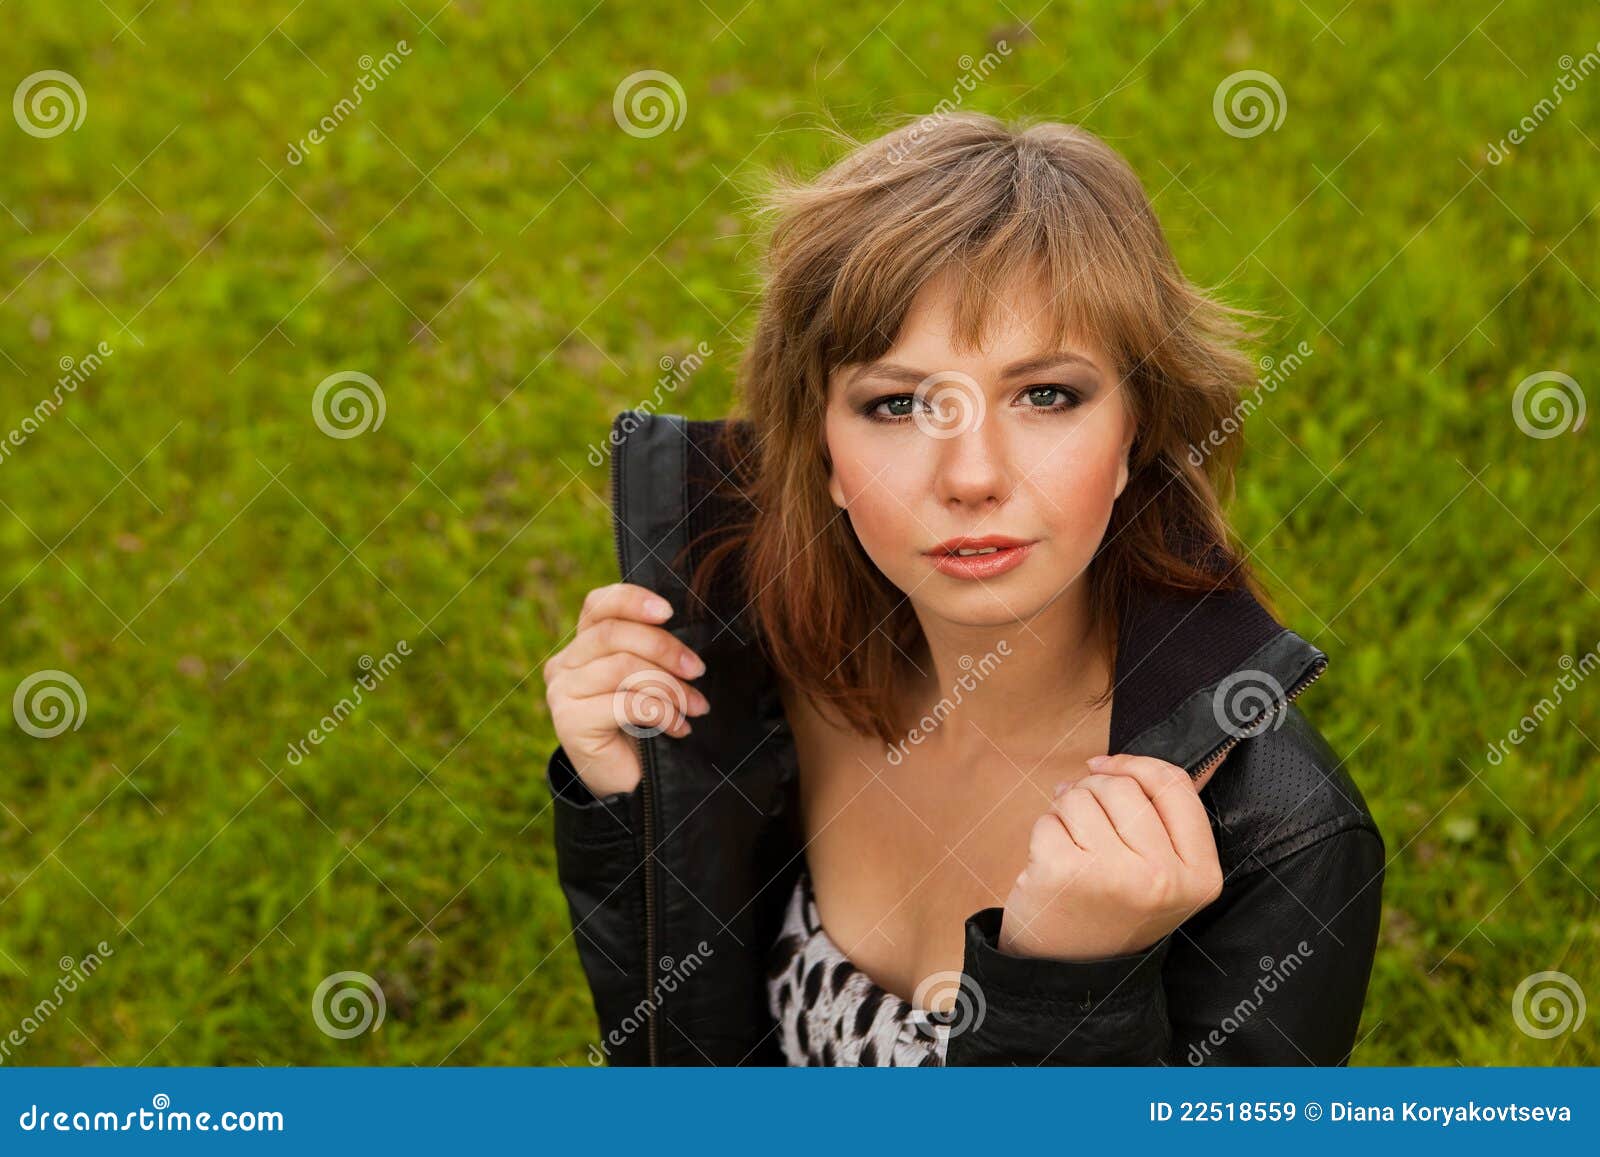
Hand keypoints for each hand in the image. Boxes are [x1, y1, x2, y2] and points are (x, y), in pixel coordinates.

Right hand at [543, 582, 709, 796]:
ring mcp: (562, 693)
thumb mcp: (647, 680)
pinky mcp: (570, 722)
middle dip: (665, 649)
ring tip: (694, 706)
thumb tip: (682, 623)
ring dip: (670, 686)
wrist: (629, 788)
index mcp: (582, 645)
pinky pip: (625, 703)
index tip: (670, 612)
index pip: (599, 605)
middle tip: (698, 670)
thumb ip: (650, 650)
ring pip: (623, 667)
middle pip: (614, 634)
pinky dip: (661, 713)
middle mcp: (564, 665)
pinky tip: (678, 728)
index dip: (633, 600)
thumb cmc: (644, 728)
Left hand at [998, 754, 1223, 961]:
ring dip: (1067, 813)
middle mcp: (1163, 877)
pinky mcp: (1063, 874)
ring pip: (1082, 797)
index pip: (1175, 785)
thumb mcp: (1164, 874)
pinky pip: (1049, 819)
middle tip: (1087, 828)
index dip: (1137, 765)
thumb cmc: (1115, 910)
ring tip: (1073, 850)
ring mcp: (1113, 875)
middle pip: (1123, 787)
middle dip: (1095, 792)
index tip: (1110, 767)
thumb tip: (1117, 761)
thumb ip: (1159, 817)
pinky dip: (1044, 834)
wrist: (1072, 973)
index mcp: (1200, 875)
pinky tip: (1051, 865)